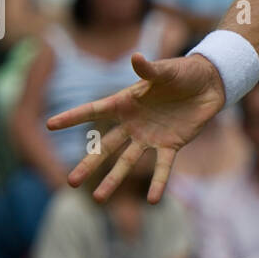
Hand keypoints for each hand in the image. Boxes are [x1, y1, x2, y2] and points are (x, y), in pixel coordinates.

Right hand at [46, 52, 225, 202]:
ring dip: (114, 180)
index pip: (93, 111)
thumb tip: (136, 58)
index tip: (49, 125)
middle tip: (70, 182)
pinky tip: (152, 200)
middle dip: (88, 164)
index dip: (72, 118)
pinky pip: (163, 167)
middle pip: (104, 146)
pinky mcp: (171, 145)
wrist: (209, 84)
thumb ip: (149, 69)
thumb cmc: (182, 72)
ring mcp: (149, 137)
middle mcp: (132, 124)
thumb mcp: (165, 70)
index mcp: (125, 102)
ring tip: (98, 199)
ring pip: (127, 162)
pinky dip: (159, 182)